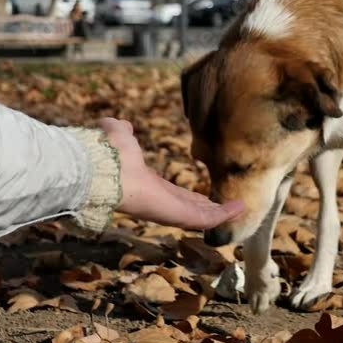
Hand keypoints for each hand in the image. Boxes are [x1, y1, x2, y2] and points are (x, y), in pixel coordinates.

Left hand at [99, 117, 242, 229]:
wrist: (100, 167)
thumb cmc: (107, 153)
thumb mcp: (119, 136)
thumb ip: (122, 132)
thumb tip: (122, 124)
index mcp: (148, 186)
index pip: (173, 195)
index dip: (190, 196)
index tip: (204, 196)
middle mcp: (159, 202)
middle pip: (190, 209)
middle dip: (209, 209)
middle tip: (229, 209)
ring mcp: (169, 211)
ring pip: (200, 217)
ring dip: (221, 213)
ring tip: (242, 209)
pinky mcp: (176, 215)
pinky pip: (203, 218)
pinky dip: (222, 214)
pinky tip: (239, 208)